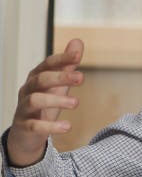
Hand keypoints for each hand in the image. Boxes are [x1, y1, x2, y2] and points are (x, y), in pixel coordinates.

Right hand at [7, 39, 83, 166]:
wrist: (26, 135)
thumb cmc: (44, 105)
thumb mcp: (58, 85)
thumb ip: (67, 65)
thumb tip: (77, 41)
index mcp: (37, 78)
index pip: (47, 64)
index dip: (61, 59)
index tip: (77, 56)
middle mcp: (28, 91)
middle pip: (41, 79)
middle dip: (61, 77)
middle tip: (81, 78)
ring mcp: (24, 108)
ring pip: (34, 100)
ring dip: (56, 100)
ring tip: (76, 103)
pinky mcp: (24, 127)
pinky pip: (34, 126)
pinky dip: (50, 126)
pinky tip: (67, 127)